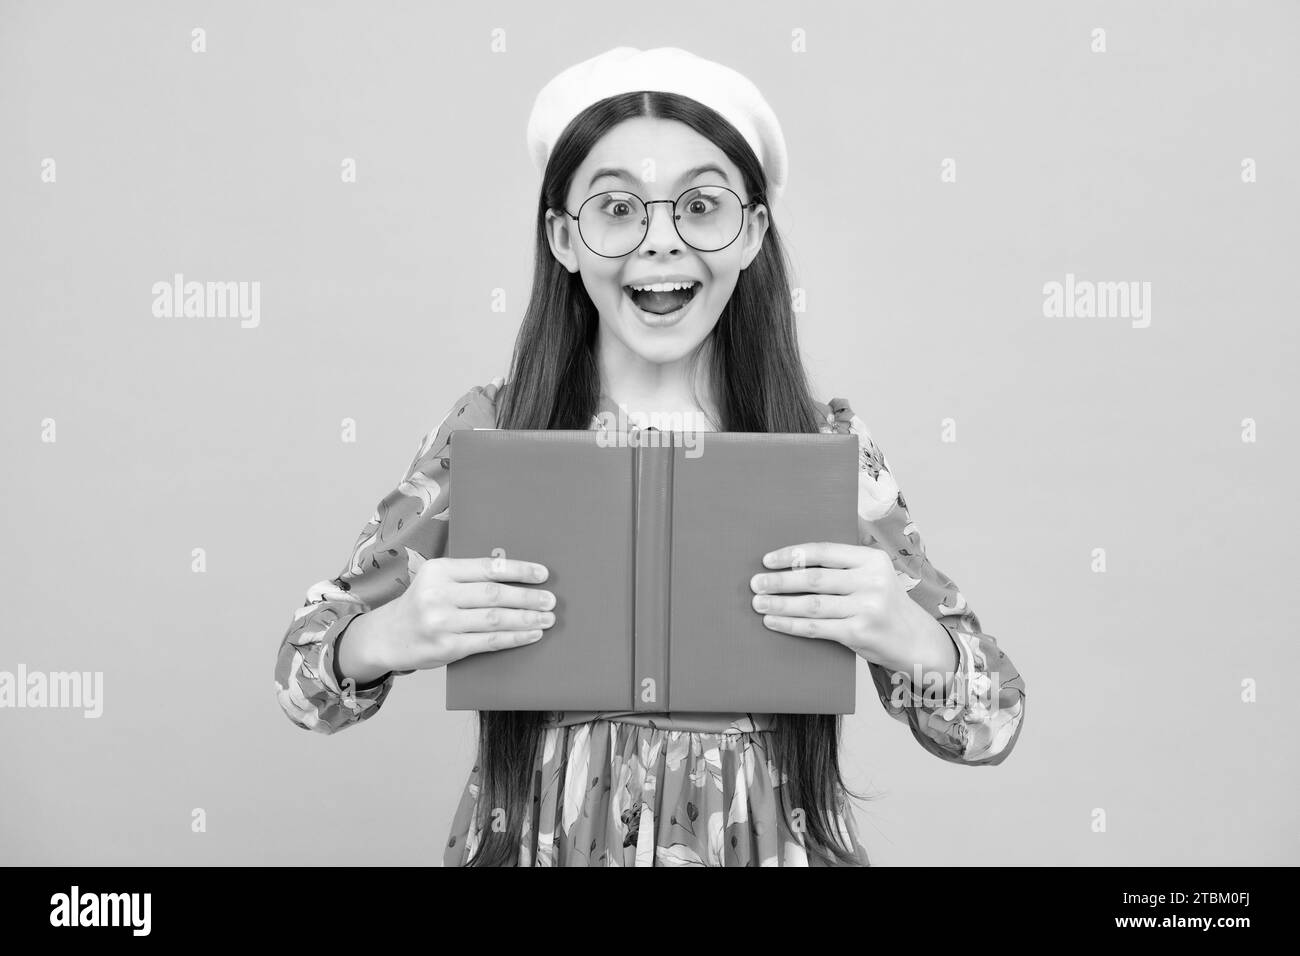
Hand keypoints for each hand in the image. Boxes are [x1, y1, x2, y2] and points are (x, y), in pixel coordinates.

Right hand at [343, 555, 556, 676]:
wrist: (388, 636)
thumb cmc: (423, 604)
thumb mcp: (438, 580)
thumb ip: (469, 577)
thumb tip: (517, 576)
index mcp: (439, 570)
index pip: (487, 567)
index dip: (519, 570)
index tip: (543, 574)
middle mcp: (438, 594)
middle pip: (494, 594)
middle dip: (528, 597)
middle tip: (551, 600)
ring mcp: (441, 622)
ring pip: (495, 619)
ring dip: (526, 618)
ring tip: (547, 618)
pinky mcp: (447, 647)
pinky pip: (489, 641)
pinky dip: (514, 637)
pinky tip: (531, 634)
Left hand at [749, 541, 956, 679]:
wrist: (916, 641)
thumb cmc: (884, 605)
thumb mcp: (873, 576)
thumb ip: (843, 568)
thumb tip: (790, 563)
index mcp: (873, 559)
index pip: (825, 551)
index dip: (793, 554)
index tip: (768, 560)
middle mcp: (872, 581)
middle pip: (815, 578)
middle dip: (780, 581)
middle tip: (756, 583)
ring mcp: (867, 608)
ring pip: (812, 604)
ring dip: (780, 603)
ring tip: (759, 603)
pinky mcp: (860, 633)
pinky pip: (816, 628)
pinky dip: (791, 624)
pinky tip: (774, 621)